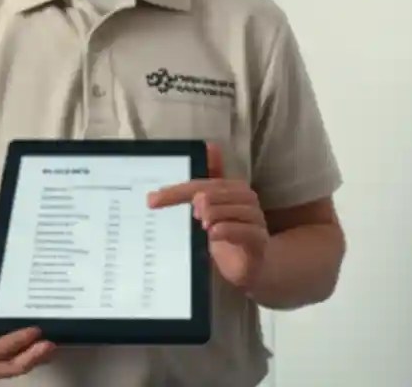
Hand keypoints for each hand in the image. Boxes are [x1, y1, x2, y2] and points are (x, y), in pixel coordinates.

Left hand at [147, 142, 268, 290]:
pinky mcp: (259, 240)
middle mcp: (246, 200)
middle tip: (190, 212)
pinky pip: (246, 231)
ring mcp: (255, 220)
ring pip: (233, 210)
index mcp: (232, 188)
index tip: (153, 200)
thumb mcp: (210, 211)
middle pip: (217, 193)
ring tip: (202, 224)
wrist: (250, 265)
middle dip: (199, 200)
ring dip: (215, 215)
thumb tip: (208, 147)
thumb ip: (203, 186)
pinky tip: (214, 233)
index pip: (201, 184)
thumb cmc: (228, 234)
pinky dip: (228, 230)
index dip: (176, 191)